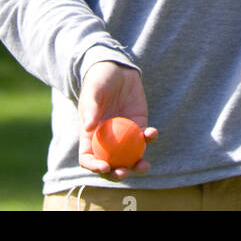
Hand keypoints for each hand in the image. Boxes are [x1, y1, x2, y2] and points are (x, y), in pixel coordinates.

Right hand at [78, 61, 158, 178]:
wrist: (118, 68)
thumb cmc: (99, 79)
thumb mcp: (93, 91)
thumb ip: (90, 108)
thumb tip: (87, 128)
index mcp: (90, 136)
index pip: (88, 158)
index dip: (94, 166)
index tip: (105, 167)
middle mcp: (106, 139)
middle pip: (110, 163)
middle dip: (117, 173)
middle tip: (124, 172)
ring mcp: (124, 134)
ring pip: (130, 156)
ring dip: (137, 164)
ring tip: (144, 165)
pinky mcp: (139, 125)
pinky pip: (144, 137)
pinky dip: (149, 138)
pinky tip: (152, 133)